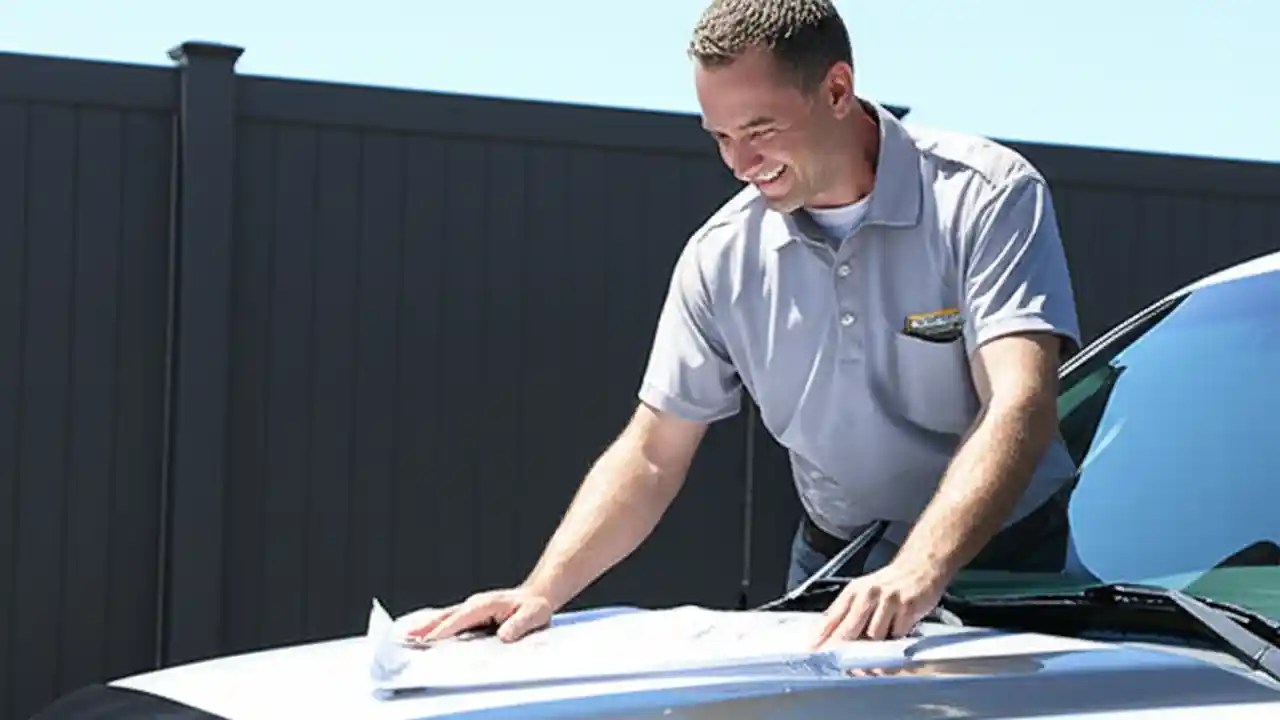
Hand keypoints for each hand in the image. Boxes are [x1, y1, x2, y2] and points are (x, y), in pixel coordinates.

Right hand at [406, 586, 556, 643]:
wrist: (537, 595)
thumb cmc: (535, 606)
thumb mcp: (533, 615)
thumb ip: (519, 625)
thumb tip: (504, 635)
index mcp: (486, 604)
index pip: (461, 619)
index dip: (445, 630)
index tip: (430, 640)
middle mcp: (475, 604)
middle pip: (446, 616)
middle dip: (427, 627)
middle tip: (408, 638)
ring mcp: (471, 607)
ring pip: (445, 617)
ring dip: (426, 626)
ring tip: (408, 636)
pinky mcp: (471, 614)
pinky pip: (450, 619)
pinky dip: (435, 626)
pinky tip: (423, 633)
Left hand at [810, 558, 947, 647]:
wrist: (919, 567)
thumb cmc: (888, 584)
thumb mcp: (862, 591)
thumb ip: (846, 613)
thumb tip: (826, 636)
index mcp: (853, 591)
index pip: (832, 617)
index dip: (821, 637)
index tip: (812, 652)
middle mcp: (868, 594)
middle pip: (849, 630)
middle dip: (843, 650)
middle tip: (840, 664)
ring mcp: (889, 601)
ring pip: (875, 637)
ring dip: (875, 649)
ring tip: (876, 650)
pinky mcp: (908, 608)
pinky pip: (897, 635)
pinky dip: (895, 641)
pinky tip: (896, 636)